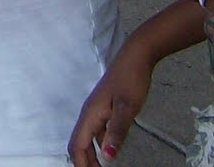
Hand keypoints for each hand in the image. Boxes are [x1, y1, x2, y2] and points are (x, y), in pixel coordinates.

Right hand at [68, 42, 152, 164]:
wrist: (136, 56)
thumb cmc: (130, 79)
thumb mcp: (127, 108)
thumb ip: (117, 132)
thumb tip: (108, 158)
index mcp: (90, 115)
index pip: (77, 146)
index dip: (81, 165)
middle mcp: (89, 114)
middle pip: (79, 144)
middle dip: (84, 163)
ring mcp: (97, 111)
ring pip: (88, 139)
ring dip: (92, 156)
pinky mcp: (105, 109)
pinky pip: (97, 132)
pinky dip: (100, 145)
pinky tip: (109, 151)